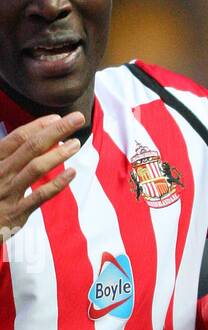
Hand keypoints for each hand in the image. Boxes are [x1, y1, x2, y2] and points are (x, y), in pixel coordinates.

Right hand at [0, 111, 84, 241]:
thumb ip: (10, 156)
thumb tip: (34, 138)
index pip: (18, 137)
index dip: (39, 126)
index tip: (58, 118)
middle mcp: (1, 172)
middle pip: (31, 147)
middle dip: (56, 131)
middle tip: (77, 119)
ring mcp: (9, 192)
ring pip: (36, 168)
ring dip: (59, 154)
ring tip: (76, 143)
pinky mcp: (17, 212)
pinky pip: (40, 196)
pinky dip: (56, 184)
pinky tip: (72, 173)